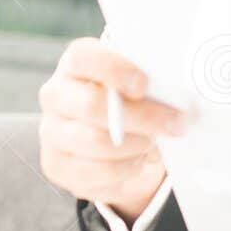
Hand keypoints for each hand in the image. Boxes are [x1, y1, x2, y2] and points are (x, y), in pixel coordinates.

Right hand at [37, 38, 186, 222]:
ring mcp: (51, 131)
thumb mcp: (140, 84)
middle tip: (176, 123)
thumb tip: (179, 98)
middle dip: (143, 117)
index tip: (144, 85)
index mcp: (75, 64)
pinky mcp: (56, 165)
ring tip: (153, 142)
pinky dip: (126, 168)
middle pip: (92, 105)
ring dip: (137, 145)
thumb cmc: (130, 101)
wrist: (113, 138)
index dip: (115, 69)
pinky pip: (96, 172)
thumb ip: (150, 82)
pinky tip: (136, 159)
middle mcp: (56, 95)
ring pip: (98, 143)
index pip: (84, 58)